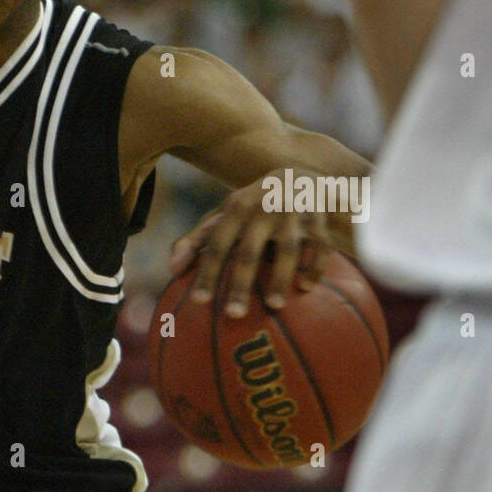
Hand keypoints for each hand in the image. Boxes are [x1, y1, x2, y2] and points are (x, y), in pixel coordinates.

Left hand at [168, 175, 332, 317]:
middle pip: (249, 251)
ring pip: (288, 249)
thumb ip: (196, 240)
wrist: (301, 176)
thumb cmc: (252, 207)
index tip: (200, 302)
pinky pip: (320, 247)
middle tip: (233, 315)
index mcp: (235, 209)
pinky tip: (306, 288)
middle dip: (240, 283)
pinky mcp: (319, 218)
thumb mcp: (224, 216)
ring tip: (275, 306)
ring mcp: (293, 213)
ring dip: (281, 278)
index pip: (216, 245)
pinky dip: (315, 267)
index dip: (207, 272)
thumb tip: (171, 270)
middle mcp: (263, 208)